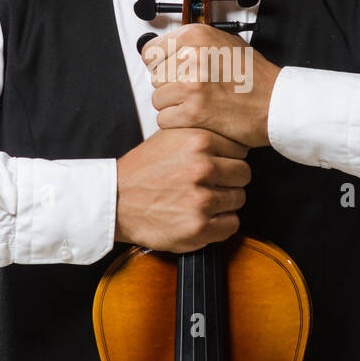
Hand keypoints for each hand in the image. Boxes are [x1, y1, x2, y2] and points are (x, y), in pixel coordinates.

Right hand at [115, 126, 250, 252]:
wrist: (115, 201)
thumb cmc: (143, 169)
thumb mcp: (170, 136)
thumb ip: (202, 134)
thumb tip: (236, 136)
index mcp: (198, 140)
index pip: (240, 149)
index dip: (228, 158)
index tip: (216, 166)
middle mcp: (202, 167)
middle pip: (243, 174)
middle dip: (230, 180)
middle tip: (210, 185)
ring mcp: (201, 199)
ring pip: (238, 199)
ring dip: (224, 202)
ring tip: (201, 201)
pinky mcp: (198, 227)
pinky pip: (232, 224)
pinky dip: (221, 223)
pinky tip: (202, 216)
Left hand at [142, 24, 280, 148]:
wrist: (276, 103)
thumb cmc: (255, 77)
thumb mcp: (225, 43)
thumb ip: (194, 44)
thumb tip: (168, 50)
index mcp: (196, 36)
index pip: (151, 52)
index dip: (160, 65)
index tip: (170, 72)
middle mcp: (191, 58)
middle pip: (154, 77)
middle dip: (169, 86)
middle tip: (190, 91)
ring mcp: (191, 85)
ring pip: (157, 99)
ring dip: (172, 105)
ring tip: (195, 104)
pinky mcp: (193, 112)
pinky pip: (164, 119)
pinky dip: (177, 122)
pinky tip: (196, 117)